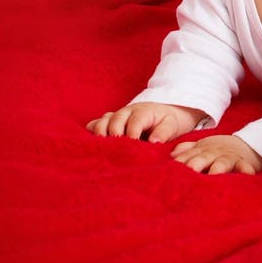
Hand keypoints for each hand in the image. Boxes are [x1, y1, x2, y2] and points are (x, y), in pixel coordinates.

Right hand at [86, 102, 205, 142]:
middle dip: (115, 135)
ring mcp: (115, 116)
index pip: (134, 122)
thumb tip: (154, 141)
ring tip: (103, 149)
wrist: (161, 114)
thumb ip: (163, 132)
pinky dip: (91, 133)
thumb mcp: (171, 125)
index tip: (133, 147)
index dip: (132, 135)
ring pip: (102, 121)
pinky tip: (92, 145)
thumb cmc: (166, 122)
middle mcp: (126, 112)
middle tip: (117, 151)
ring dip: (100, 134)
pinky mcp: (107, 122)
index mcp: (142, 111)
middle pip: (114, 120)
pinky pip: (94, 124)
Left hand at [171, 134, 261, 174]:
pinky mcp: (243, 162)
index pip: (188, 155)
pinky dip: (246, 169)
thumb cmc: (217, 152)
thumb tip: (171, 155)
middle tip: (189, 170)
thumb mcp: (201, 148)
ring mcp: (228, 157)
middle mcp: (214, 153)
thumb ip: (187, 150)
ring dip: (218, 167)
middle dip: (196, 163)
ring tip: (213, 174)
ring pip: (222, 162)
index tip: (171, 169)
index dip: (181, 161)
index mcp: (202, 150)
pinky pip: (244, 166)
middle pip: (203, 158)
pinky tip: (247, 174)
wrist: (244, 146)